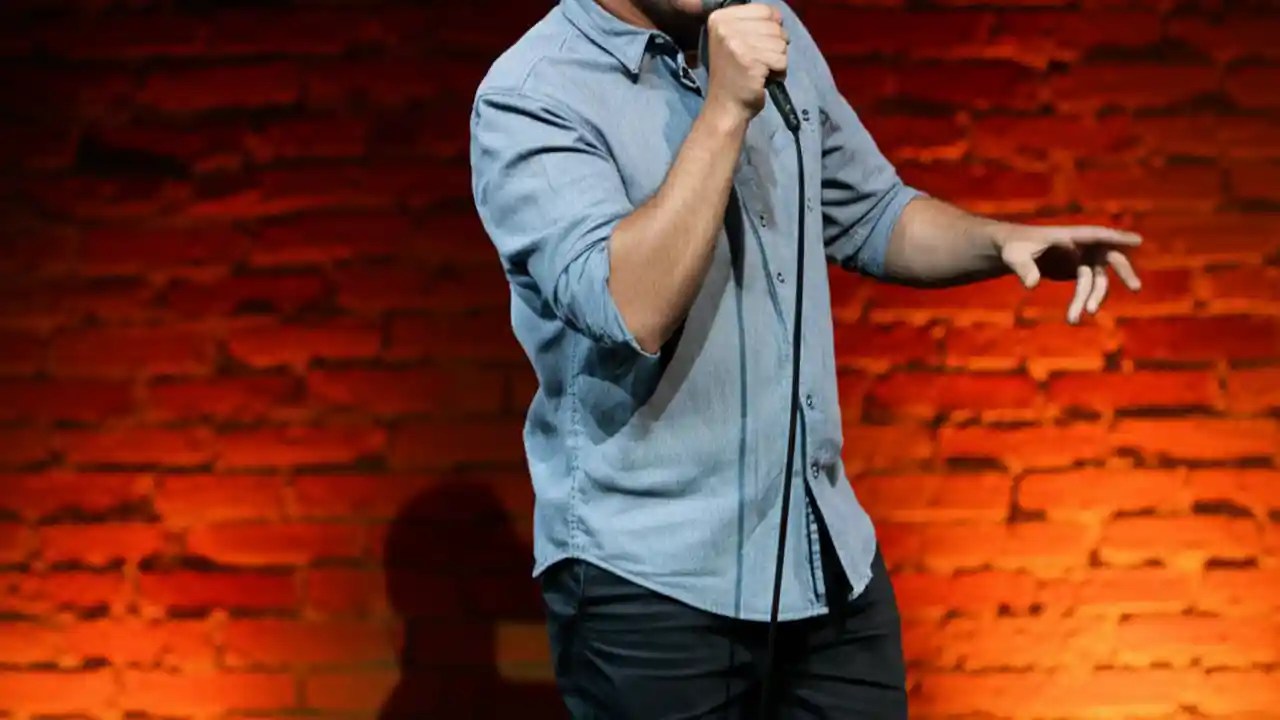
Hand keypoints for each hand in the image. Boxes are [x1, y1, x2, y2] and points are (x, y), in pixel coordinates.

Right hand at [704, 3, 788, 122]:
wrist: (725, 107)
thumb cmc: (733, 75)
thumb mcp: (735, 40)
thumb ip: (754, 23)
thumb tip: (779, 17)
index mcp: (720, 18)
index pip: (764, 10)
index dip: (770, 28)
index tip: (756, 46)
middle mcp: (726, 27)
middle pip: (774, 26)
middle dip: (774, 46)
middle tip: (756, 63)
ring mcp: (737, 43)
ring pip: (780, 43)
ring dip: (776, 60)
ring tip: (759, 71)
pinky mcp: (751, 60)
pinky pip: (781, 60)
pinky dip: (778, 72)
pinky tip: (763, 79)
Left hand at [995, 224, 1143, 323]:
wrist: (1014, 251)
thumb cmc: (1013, 247)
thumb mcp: (1013, 255)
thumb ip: (1023, 268)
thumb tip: (1031, 285)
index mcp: (1069, 235)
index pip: (1097, 235)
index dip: (1117, 237)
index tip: (1138, 240)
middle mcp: (1082, 246)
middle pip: (1110, 257)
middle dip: (1124, 271)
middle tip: (1136, 288)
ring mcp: (1082, 259)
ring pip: (1096, 280)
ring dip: (1090, 299)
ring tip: (1072, 320)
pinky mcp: (1078, 271)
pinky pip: (1088, 287)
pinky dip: (1083, 301)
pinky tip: (1073, 317)